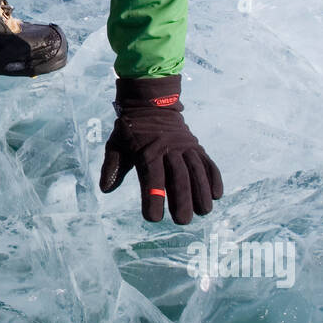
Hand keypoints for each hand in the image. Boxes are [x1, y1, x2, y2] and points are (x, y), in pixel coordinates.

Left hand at [99, 74, 222, 223]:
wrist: (150, 101)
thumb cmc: (130, 128)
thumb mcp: (115, 144)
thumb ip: (112, 166)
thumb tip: (106, 189)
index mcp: (147, 151)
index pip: (152, 177)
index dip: (153, 197)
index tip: (153, 218)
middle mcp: (168, 149)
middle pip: (178, 176)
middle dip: (182, 200)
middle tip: (183, 221)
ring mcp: (185, 147)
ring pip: (196, 170)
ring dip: (202, 191)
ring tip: (204, 212)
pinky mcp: (195, 146)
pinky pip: (207, 162)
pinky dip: (214, 178)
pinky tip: (216, 195)